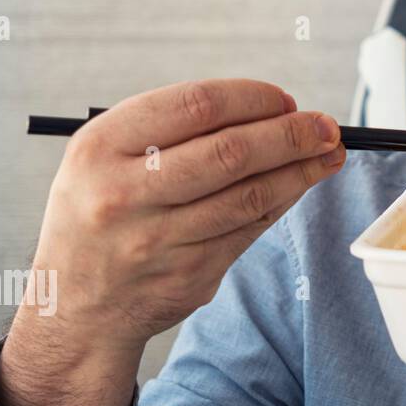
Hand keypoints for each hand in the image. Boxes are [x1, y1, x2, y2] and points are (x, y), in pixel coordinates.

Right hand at [0, 79, 344, 405]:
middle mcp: (125, 194)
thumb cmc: (105, 210)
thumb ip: (174, 128)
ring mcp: (157, 240)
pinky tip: (301, 184)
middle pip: (231, 152)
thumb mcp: (106, 157)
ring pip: (250, 195)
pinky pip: (251, 229)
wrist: (75, 307)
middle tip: (327, 126)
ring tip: (329, 153)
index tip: (285, 100)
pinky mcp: (188, 275)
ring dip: (302, 170)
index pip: (196, 106)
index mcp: (101, 148)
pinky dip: (284, 201)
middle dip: (292, 134)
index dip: (253, 98)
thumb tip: (273, 109)